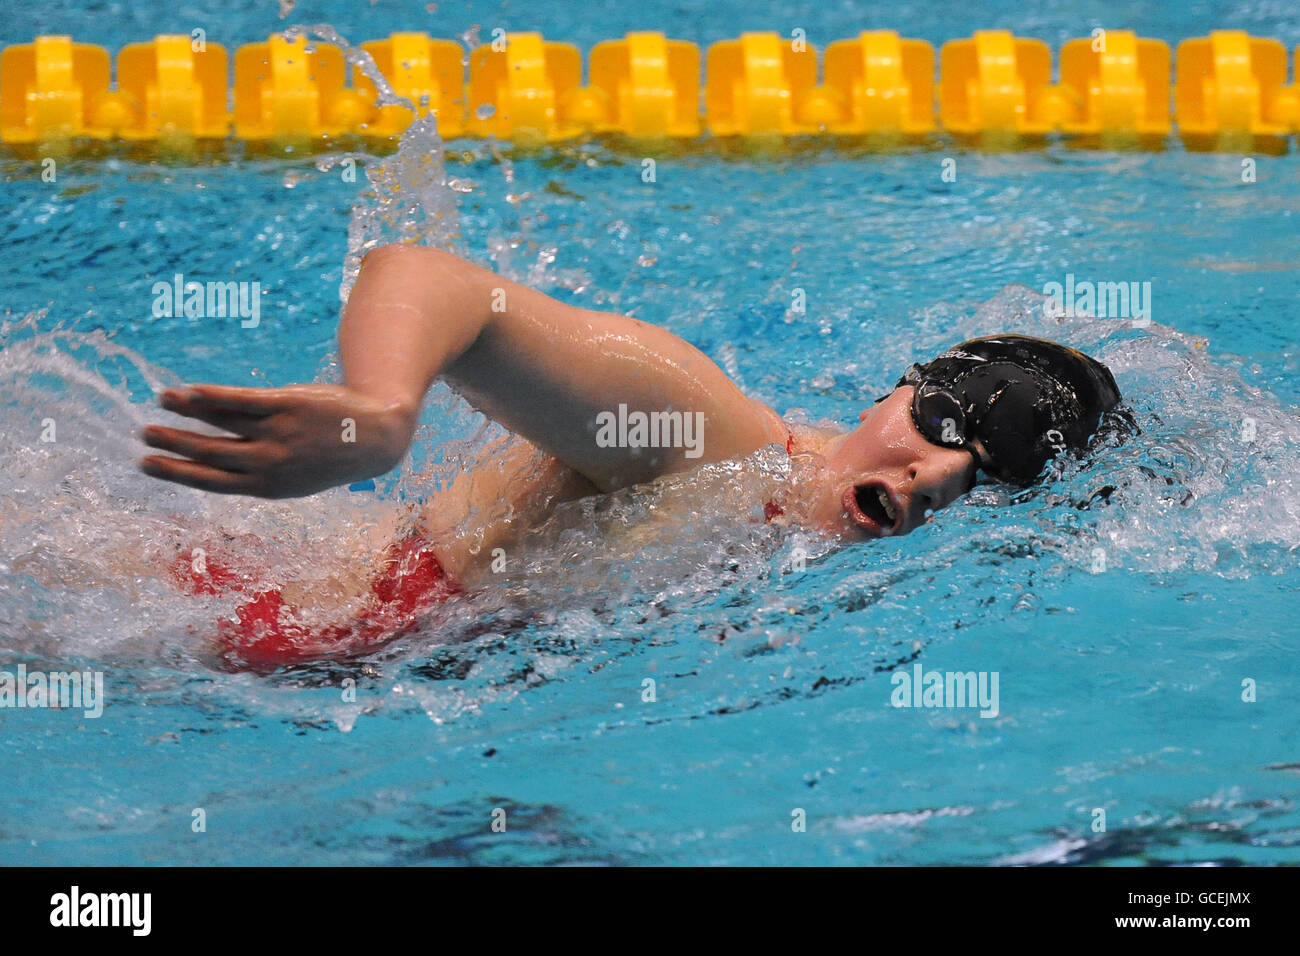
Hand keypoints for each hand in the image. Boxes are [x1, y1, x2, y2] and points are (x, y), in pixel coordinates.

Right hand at [139, 384, 416, 497]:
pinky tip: (189, 391)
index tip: (145, 465)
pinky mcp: (288, 404)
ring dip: (185, 412)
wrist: (376, 436)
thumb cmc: (329, 455)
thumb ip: (257, 470)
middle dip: (173, 444)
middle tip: (144, 434)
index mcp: (268, 486)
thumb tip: (213, 459)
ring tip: (160, 401)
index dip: (176, 473)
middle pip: (210, 453)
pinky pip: (244, 400)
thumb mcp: (294, 475)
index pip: (211, 481)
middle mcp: (270, 462)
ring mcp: (279, 433)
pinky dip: (214, 396)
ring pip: (222, 424)